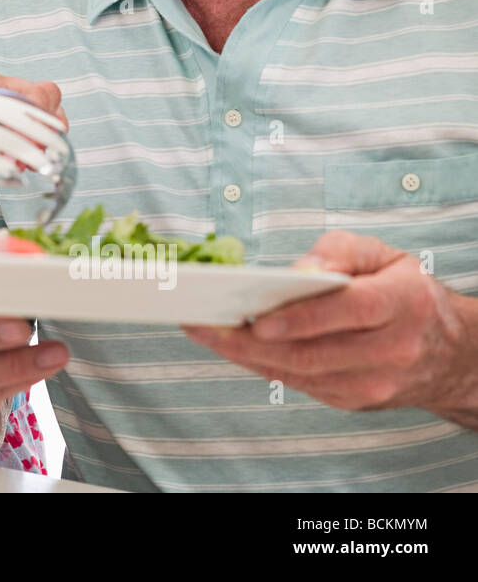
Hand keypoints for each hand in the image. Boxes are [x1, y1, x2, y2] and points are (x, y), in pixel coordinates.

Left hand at [0, 55, 65, 210]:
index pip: (8, 85)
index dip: (17, 112)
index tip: (9, 134)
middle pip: (39, 96)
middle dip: (38, 126)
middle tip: (28, 151)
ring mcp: (2, 113)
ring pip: (47, 116)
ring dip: (44, 140)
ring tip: (29, 161)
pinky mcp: (8, 138)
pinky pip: (40, 139)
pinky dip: (39, 154)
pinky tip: (23, 166)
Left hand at [183, 230, 477, 415]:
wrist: (448, 352)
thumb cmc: (405, 292)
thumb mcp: (382, 255)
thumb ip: (339, 251)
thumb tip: (299, 271)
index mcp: (402, 305)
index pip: (349, 312)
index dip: (301, 318)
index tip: (256, 318)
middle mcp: (392, 351)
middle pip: (313, 353)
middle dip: (250, 341)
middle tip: (203, 324)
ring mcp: (374, 383)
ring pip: (300, 374)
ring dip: (246, 355)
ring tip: (204, 332)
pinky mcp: (355, 401)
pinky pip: (299, 384)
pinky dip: (261, 365)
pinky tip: (231, 346)